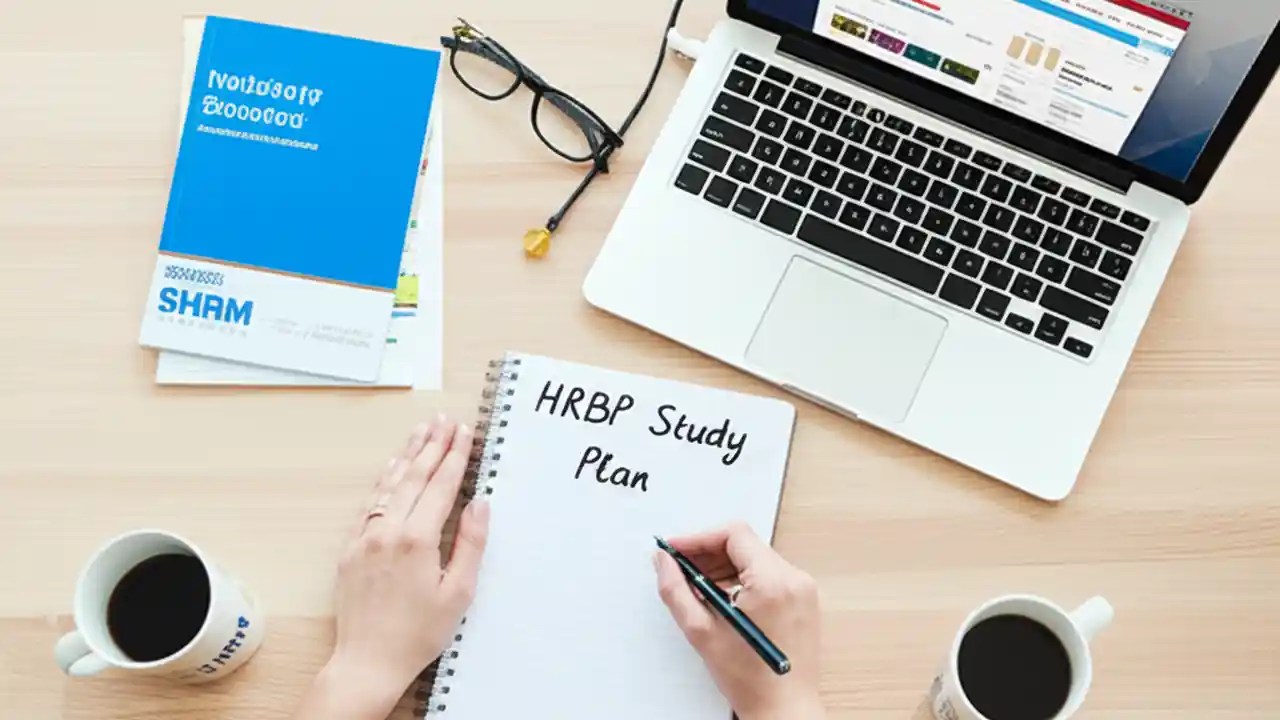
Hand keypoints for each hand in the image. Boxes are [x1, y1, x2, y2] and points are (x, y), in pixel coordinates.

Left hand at [296, 417, 490, 719]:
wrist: (367, 662)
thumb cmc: (417, 634)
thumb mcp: (458, 593)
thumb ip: (471, 543)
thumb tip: (480, 503)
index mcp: (417, 540)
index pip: (441, 486)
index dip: (455, 456)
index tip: (464, 433)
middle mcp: (387, 531)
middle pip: (413, 476)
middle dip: (432, 445)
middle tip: (444, 421)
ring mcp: (364, 538)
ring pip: (388, 485)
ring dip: (406, 455)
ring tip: (421, 432)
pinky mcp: (350, 550)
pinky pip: (369, 504)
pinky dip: (383, 481)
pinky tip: (391, 468)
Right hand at [654, 523, 823, 719]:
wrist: (784, 711)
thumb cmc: (751, 680)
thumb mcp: (702, 632)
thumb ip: (676, 590)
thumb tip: (664, 562)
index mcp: (772, 582)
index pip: (733, 534)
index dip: (698, 538)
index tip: (676, 550)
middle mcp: (793, 579)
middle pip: (744, 544)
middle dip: (708, 553)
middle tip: (681, 569)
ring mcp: (802, 589)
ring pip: (754, 558)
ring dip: (723, 566)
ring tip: (698, 589)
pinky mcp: (802, 600)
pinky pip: (768, 574)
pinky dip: (741, 579)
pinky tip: (721, 599)